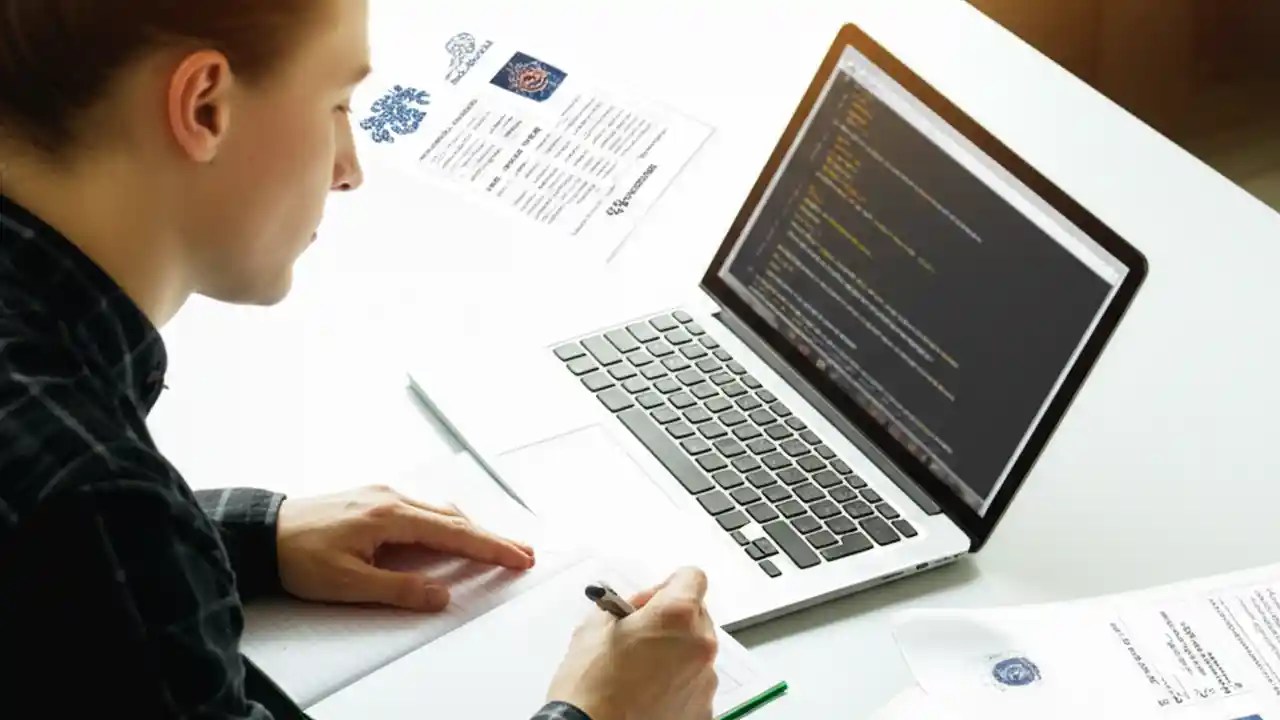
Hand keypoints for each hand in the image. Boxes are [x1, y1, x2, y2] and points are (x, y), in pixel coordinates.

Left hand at [275, 485, 534, 610]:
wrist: (262, 532)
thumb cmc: (297, 556)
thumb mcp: (348, 584)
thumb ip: (399, 589)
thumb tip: (440, 593)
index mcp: (390, 516)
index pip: (454, 533)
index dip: (491, 547)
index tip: (518, 557)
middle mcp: (391, 498)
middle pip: (455, 517)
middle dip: (491, 537)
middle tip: (521, 554)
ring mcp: (382, 495)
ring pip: (439, 510)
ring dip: (470, 529)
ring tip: (494, 547)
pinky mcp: (372, 499)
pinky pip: (422, 508)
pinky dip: (446, 522)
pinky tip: (450, 533)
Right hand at [546, 567, 718, 719]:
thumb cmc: (590, 687)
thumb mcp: (594, 627)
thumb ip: (623, 607)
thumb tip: (632, 609)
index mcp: (676, 616)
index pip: (692, 577)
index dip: (666, 585)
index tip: (648, 602)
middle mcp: (699, 645)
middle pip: (696, 614)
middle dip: (670, 620)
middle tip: (639, 635)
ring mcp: (705, 680)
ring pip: (696, 651)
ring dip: (674, 652)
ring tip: (639, 669)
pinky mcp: (703, 709)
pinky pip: (695, 683)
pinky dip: (676, 683)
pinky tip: (647, 692)